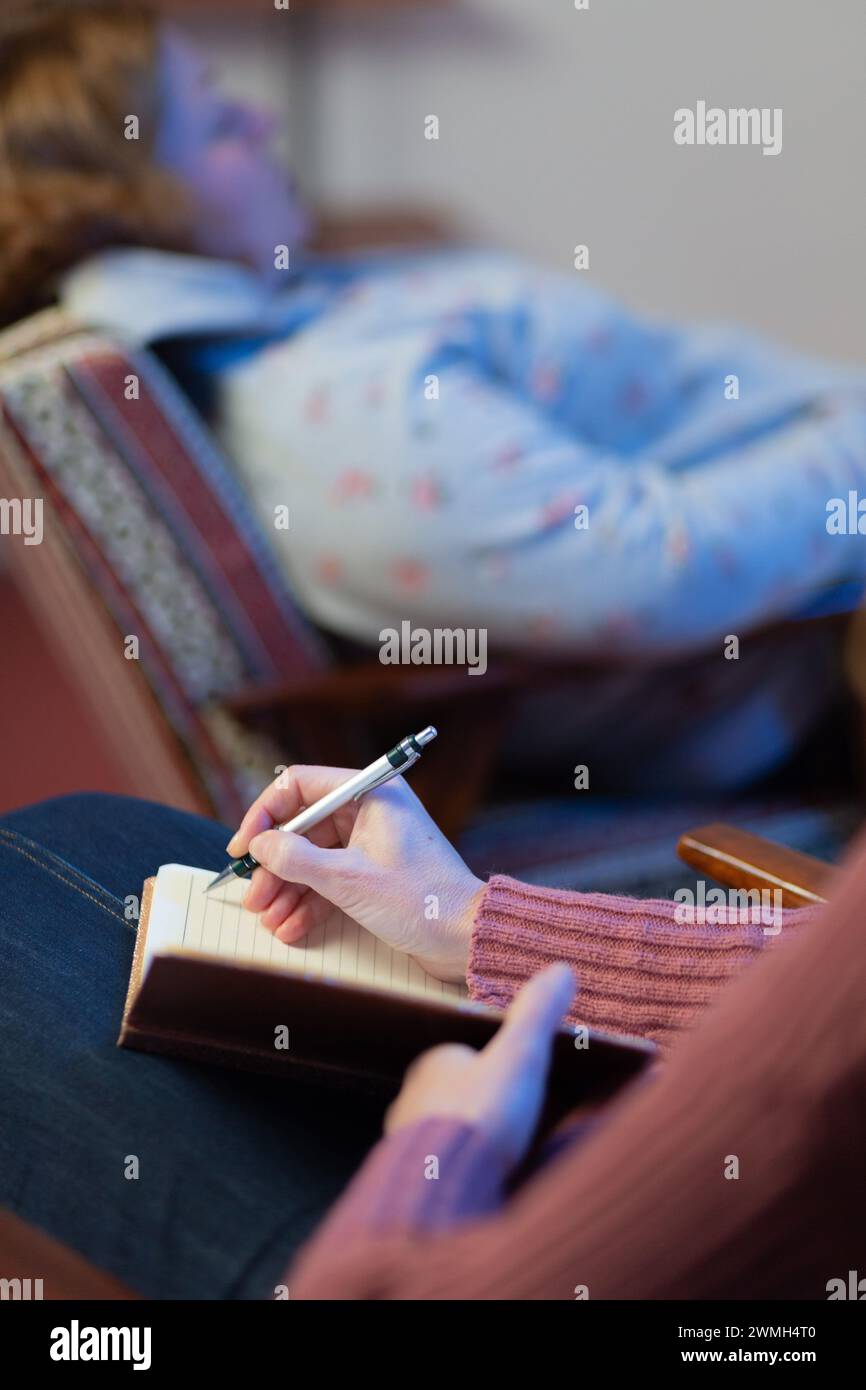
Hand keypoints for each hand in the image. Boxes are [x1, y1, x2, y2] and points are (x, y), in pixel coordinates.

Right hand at [226, 765, 484, 982]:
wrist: (466, 937)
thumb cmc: (421, 900)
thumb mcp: (348, 880)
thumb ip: (297, 859)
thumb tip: (260, 845)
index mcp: (371, 793)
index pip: (301, 786)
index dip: (266, 814)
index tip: (244, 846)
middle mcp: (370, 811)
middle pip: (303, 827)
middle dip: (275, 864)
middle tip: (254, 895)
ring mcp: (372, 844)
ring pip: (313, 857)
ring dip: (287, 888)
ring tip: (268, 918)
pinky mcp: (374, 874)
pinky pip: (330, 879)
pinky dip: (310, 901)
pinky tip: (290, 927)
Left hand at [385, 965, 576, 1166]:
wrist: (444, 1182)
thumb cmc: (480, 1112)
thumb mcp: (519, 1055)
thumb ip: (537, 1014)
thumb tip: (562, 969)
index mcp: (434, 1063)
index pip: (464, 1054)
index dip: (494, 1064)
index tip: (520, 1076)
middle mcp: (411, 1098)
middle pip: (452, 1093)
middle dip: (479, 1101)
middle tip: (515, 1116)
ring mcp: (408, 1140)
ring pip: (444, 1129)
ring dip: (467, 1136)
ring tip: (503, 1151)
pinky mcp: (414, 1178)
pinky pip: (440, 1165)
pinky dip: (459, 1166)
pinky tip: (482, 1176)